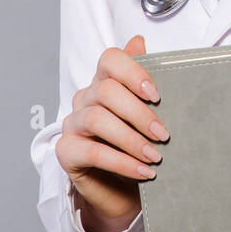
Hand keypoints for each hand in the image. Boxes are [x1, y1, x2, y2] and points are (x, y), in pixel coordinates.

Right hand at [55, 34, 167, 227]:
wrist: (126, 191)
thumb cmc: (138, 148)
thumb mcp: (150, 116)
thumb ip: (145, 82)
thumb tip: (138, 39)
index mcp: (105, 83)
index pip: (110, 60)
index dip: (133, 72)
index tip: (157, 95)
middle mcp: (85, 99)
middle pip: (106, 91)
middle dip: (139, 113)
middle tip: (164, 134)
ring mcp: (72, 124)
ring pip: (97, 120)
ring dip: (131, 139)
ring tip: (156, 156)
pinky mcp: (66, 152)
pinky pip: (92, 152)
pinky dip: (122, 162)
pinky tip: (143, 171)